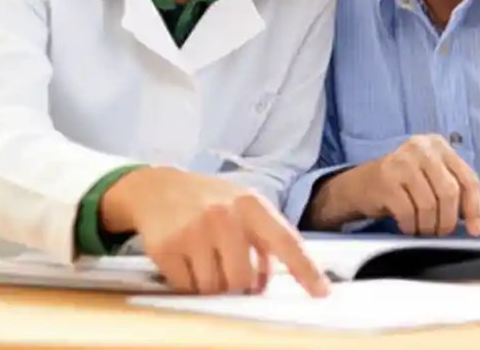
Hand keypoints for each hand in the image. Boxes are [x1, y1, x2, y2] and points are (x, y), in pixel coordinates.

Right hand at [100, 167, 328, 296]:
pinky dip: (188, 283)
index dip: (306, 270)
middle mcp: (224, 216)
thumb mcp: (243, 206)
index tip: (322, 293)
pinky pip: (186, 288)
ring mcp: (194, 231)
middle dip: (237, 284)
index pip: (286, 241)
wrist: (157, 188)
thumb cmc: (209, 201)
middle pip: (242, 280)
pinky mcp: (166, 247)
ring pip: (213, 288)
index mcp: (251, 205)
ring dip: (211, 284)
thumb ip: (263, 239)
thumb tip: (263, 284)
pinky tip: (185, 260)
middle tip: (227, 270)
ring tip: (204, 259)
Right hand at [327, 134, 479, 235]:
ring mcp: (402, 162)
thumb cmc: (404, 184)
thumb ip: (462, 194)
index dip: (475, 207)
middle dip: (449, 221)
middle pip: (450, 192)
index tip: (475, 229)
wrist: (362, 185)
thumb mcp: (435, 182)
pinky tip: (407, 226)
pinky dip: (411, 226)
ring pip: (429, 205)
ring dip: (429, 226)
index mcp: (439, 146)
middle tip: (442, 232)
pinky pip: (408, 212)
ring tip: (423, 229)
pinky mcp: (385, 179)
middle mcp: (422, 148)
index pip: (469, 178)